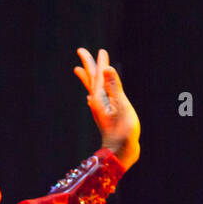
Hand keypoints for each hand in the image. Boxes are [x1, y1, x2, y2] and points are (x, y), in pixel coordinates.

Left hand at [73, 47, 139, 169]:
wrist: (120, 152)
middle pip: (91, 80)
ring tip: (79, 70)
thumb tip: (106, 68)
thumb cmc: (123, 131)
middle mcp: (98, 102)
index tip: (100, 51)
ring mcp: (100, 110)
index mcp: (101, 98)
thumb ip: (114, 87)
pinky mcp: (105, 117)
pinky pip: (96, 100)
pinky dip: (94, 94)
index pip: (98, 75)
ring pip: (92, 89)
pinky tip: (91, 98)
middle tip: (81, 51)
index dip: (99, 62)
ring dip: (87, 78)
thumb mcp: (121, 106)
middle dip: (88, 65)